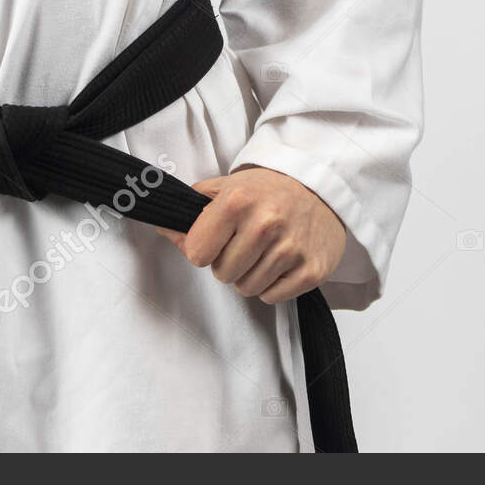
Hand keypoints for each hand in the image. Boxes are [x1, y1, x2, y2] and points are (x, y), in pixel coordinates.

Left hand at [157, 164, 346, 303]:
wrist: (320, 188)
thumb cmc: (268, 189)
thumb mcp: (227, 188)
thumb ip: (193, 211)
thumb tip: (164, 228)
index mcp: (237, 202)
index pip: (197, 253)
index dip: (202, 249)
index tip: (214, 239)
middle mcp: (264, 225)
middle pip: (222, 274)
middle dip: (227, 262)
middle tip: (244, 242)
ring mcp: (291, 250)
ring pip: (246, 288)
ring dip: (249, 274)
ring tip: (263, 249)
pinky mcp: (311, 271)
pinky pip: (271, 296)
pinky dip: (271, 284)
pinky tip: (280, 260)